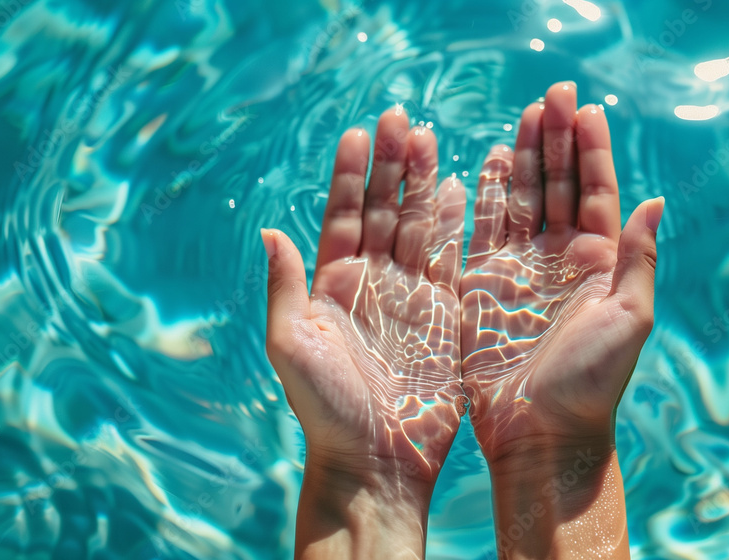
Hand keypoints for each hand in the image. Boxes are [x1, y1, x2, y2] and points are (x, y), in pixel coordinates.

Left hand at [263, 107, 465, 557]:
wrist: (376, 460)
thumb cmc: (327, 410)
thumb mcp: (294, 345)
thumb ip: (286, 287)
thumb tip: (269, 230)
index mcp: (333, 285)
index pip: (344, 216)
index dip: (352, 175)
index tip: (359, 133)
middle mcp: (371, 283)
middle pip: (384, 209)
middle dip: (392, 164)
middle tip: (401, 117)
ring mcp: (409, 296)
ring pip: (418, 226)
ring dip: (423, 183)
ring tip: (430, 138)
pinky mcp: (443, 315)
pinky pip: (451, 260)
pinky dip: (455, 225)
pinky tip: (460, 190)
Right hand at [461, 82, 662, 558]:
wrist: (541, 434)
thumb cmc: (591, 384)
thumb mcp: (629, 320)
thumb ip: (638, 260)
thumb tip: (655, 201)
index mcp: (598, 264)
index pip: (595, 192)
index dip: (592, 150)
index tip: (587, 108)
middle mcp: (559, 259)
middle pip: (556, 184)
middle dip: (556, 139)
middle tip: (553, 94)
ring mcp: (519, 269)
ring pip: (519, 199)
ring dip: (521, 156)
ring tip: (524, 115)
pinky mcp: (483, 286)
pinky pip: (481, 230)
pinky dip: (481, 196)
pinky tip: (480, 164)